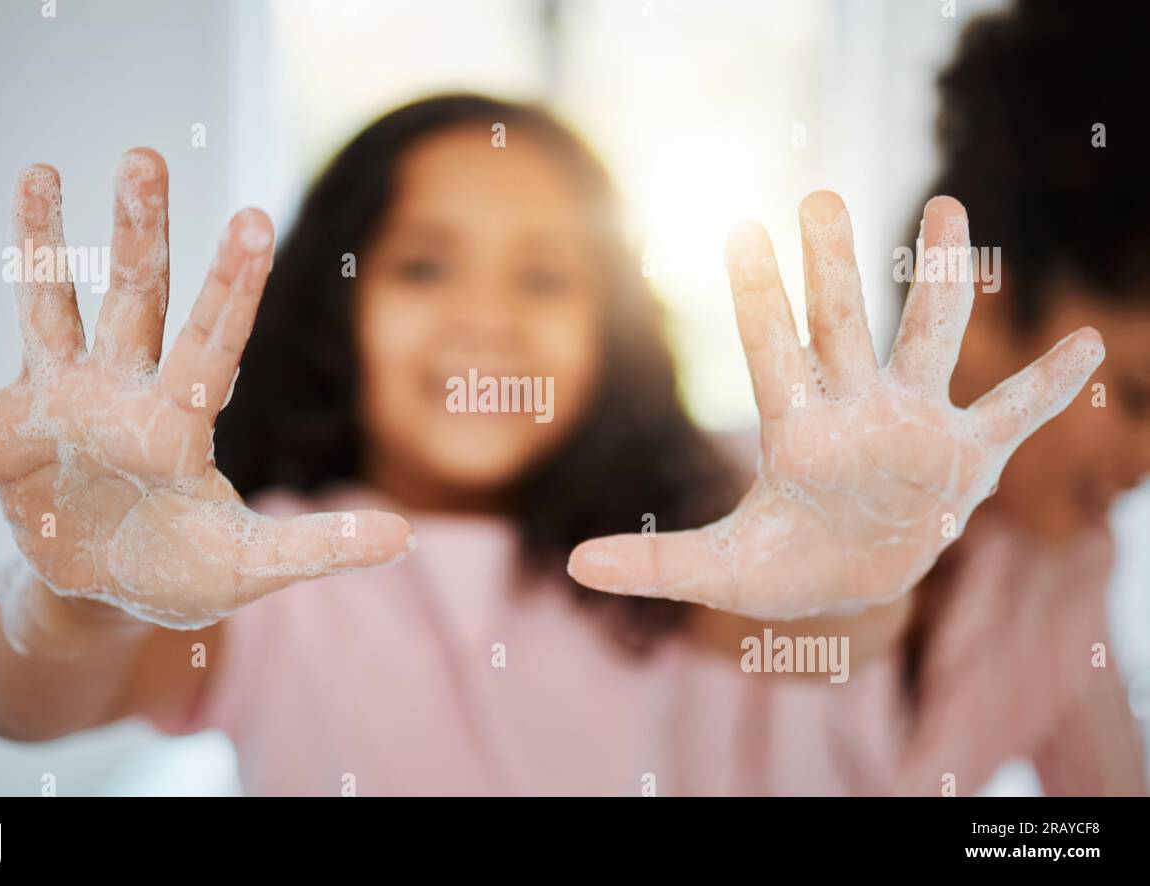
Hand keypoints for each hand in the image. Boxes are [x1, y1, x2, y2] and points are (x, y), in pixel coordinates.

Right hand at [0, 148, 411, 628]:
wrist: (110, 588)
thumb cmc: (184, 567)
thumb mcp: (252, 565)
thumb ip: (320, 547)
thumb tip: (408, 538)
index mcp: (181, 421)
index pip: (213, 342)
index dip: (233, 285)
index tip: (255, 217)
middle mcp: (121, 393)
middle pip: (134, 300)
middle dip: (138, 233)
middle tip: (143, 157)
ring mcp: (58, 406)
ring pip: (49, 312)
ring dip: (37, 248)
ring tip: (36, 171)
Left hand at [568, 192, 1103, 618]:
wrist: (854, 582)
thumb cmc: (786, 565)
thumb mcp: (721, 572)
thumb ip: (653, 564)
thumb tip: (573, 564)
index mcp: (795, 433)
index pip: (773, 353)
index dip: (759, 297)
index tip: (740, 230)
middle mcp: (855, 412)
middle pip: (843, 325)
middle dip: (833, 265)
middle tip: (819, 193)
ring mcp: (912, 428)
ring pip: (929, 341)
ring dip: (940, 282)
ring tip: (946, 207)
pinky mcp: (964, 458)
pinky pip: (1012, 414)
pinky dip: (1047, 387)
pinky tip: (1087, 345)